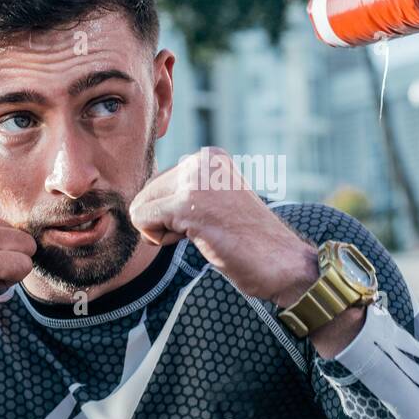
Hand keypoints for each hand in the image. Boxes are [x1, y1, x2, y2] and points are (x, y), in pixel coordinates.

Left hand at [128, 148, 317, 306]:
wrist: (282, 262)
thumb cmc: (248, 241)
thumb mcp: (215, 202)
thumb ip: (183, 194)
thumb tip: (136, 207)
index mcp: (209, 157)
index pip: (159, 182)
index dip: (173, 211)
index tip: (209, 220)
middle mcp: (201, 160)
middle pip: (146, 193)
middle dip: (165, 220)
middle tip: (205, 231)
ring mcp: (195, 181)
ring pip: (140, 206)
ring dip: (163, 230)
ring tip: (203, 234)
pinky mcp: (188, 205)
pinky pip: (142, 219)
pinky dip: (158, 237)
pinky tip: (195, 239)